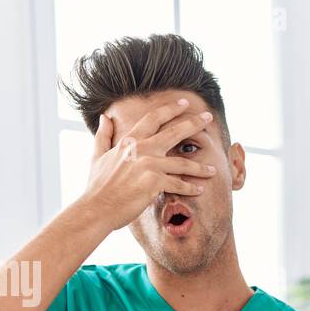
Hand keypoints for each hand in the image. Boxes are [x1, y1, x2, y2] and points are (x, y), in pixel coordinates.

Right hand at [81, 99, 216, 230]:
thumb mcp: (97, 156)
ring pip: (182, 162)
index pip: (153, 119)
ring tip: (213, 169)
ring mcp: (148, 164)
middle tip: (208, 118)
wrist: (96, 208)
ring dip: (200, 167)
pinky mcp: (154, 182)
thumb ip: (103, 135)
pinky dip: (191, 188)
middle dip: (193, 123)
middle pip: (173, 132)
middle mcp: (141, 148)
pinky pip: (179, 184)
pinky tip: (200, 190)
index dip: (170, 109)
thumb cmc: (97, 186)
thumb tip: (104, 117)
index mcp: (129, 141)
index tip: (184, 102)